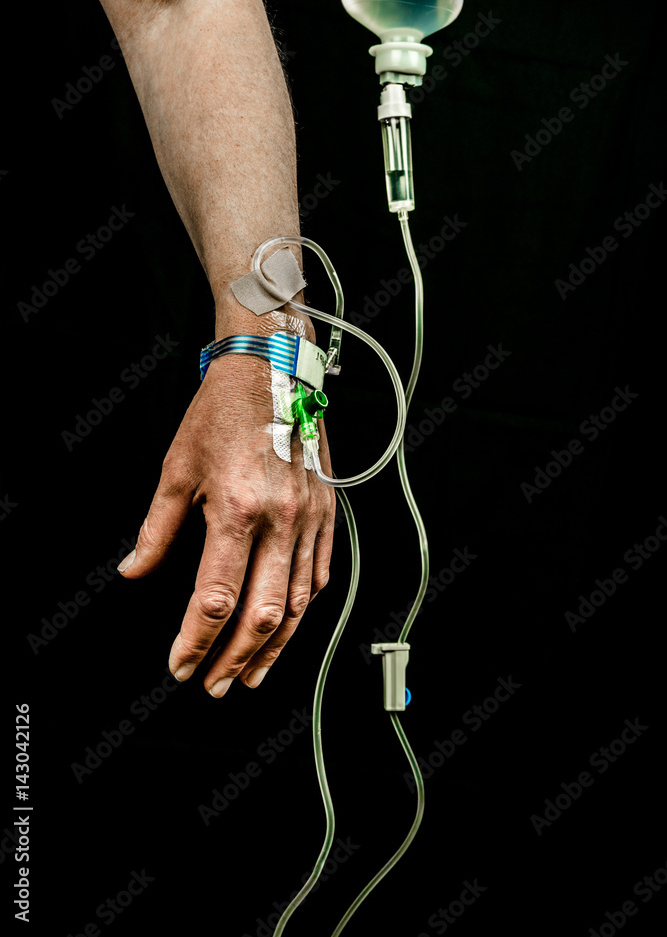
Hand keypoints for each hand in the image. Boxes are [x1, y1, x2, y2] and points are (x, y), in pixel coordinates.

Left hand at [117, 344, 335, 696]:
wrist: (271, 372)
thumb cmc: (221, 413)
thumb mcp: (177, 469)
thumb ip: (157, 530)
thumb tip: (134, 571)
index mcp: (238, 510)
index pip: (216, 598)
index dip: (196, 640)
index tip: (180, 665)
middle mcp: (281, 521)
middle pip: (264, 613)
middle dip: (237, 659)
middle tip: (216, 686)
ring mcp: (310, 518)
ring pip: (299, 602)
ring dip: (275, 646)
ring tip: (253, 675)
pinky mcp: (327, 512)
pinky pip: (321, 573)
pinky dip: (305, 608)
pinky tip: (288, 627)